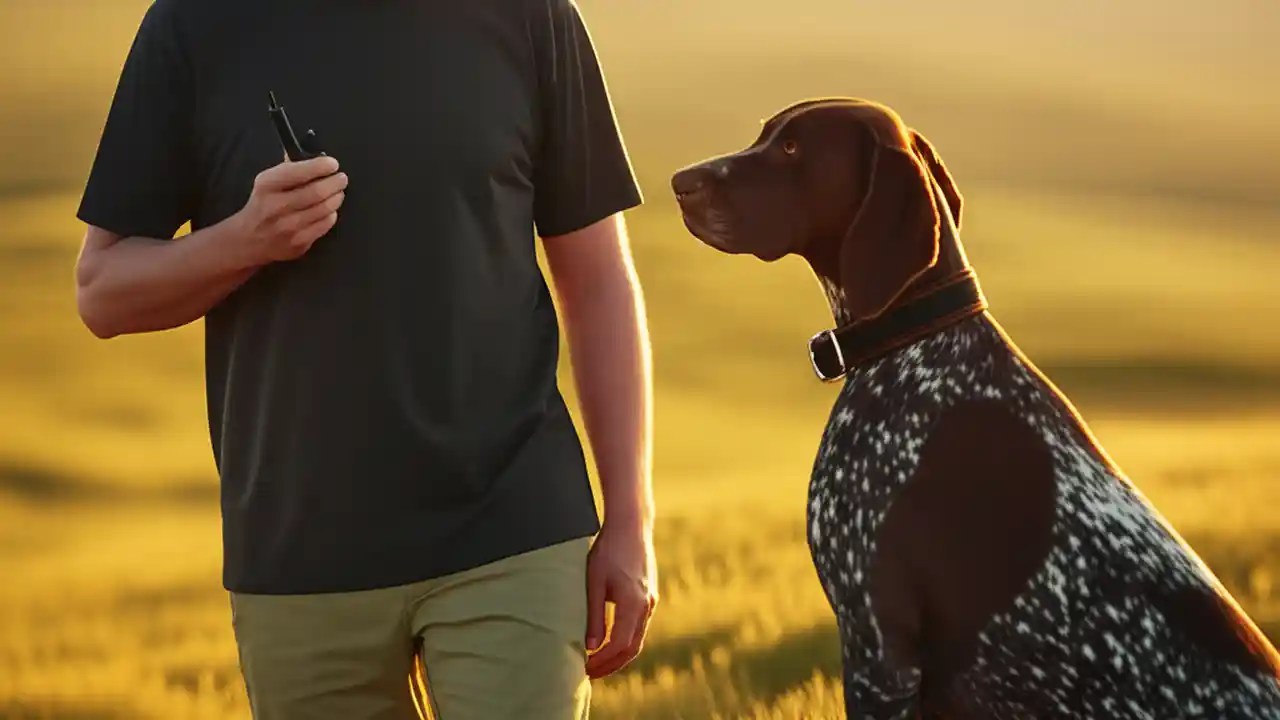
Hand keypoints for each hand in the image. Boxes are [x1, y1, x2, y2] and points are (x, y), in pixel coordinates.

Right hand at [230, 156, 347, 265]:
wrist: (249, 241)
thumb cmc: (262, 205)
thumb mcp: (266, 182)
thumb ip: (289, 168)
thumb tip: (314, 156)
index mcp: (267, 185)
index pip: (299, 172)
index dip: (320, 166)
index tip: (332, 164)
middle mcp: (277, 206)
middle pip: (317, 192)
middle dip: (335, 182)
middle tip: (342, 178)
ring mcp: (288, 227)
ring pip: (324, 209)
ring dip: (336, 198)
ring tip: (338, 193)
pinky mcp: (299, 243)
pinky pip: (325, 225)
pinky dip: (331, 215)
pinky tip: (329, 210)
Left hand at [584, 520, 658, 678]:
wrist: (631, 525)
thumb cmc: (608, 551)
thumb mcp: (595, 583)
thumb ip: (595, 616)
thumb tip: (591, 647)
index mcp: (634, 604)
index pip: (619, 646)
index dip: (603, 662)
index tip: (585, 669)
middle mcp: (646, 606)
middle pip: (632, 648)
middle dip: (611, 664)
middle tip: (590, 674)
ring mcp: (650, 600)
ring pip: (637, 638)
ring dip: (618, 654)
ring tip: (597, 662)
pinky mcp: (649, 594)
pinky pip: (639, 626)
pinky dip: (624, 639)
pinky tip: (609, 640)